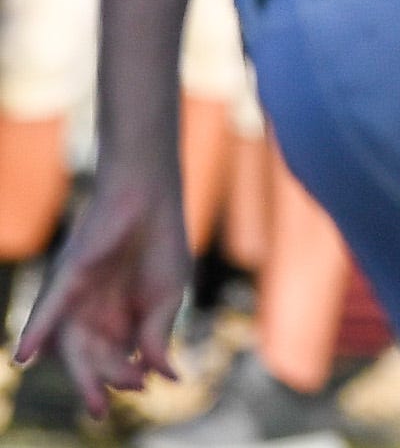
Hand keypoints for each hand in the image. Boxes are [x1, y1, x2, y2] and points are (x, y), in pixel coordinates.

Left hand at [15, 171, 188, 420]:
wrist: (152, 195)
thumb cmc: (160, 242)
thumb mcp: (166, 296)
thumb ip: (157, 335)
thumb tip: (166, 377)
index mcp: (120, 319)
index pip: (118, 357)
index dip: (129, 374)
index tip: (148, 382)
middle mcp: (92, 313)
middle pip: (90, 357)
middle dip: (97, 385)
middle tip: (103, 410)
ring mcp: (77, 297)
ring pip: (71, 344)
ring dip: (79, 373)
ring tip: (95, 399)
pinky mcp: (68, 278)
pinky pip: (48, 310)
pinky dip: (36, 333)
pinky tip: (26, 357)